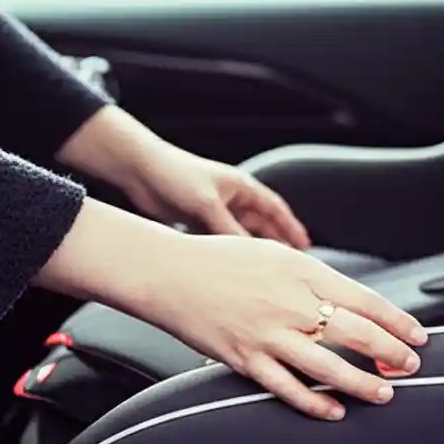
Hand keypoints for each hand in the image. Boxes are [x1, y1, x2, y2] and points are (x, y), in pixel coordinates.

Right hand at [36, 201, 426, 419]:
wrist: (169, 273)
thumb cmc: (222, 261)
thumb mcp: (278, 255)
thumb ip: (315, 279)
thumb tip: (352, 303)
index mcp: (303, 272)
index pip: (364, 299)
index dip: (396, 321)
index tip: (417, 336)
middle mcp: (290, 303)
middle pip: (355, 332)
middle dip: (390, 352)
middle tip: (410, 365)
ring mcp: (268, 334)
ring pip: (327, 366)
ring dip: (362, 383)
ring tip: (385, 392)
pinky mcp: (245, 358)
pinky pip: (287, 386)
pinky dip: (314, 402)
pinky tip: (335, 411)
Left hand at [58, 106, 310, 247]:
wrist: (139, 170)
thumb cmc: (175, 175)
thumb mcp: (207, 205)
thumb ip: (228, 231)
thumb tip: (248, 256)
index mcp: (241, 187)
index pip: (276, 210)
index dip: (292, 228)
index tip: (305, 246)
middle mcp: (231, 199)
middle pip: (261, 226)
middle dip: (275, 245)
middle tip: (288, 267)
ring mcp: (214, 210)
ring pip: (240, 236)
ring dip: (251, 252)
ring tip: (263, 273)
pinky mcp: (196, 221)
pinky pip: (219, 241)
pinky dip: (228, 253)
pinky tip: (232, 269)